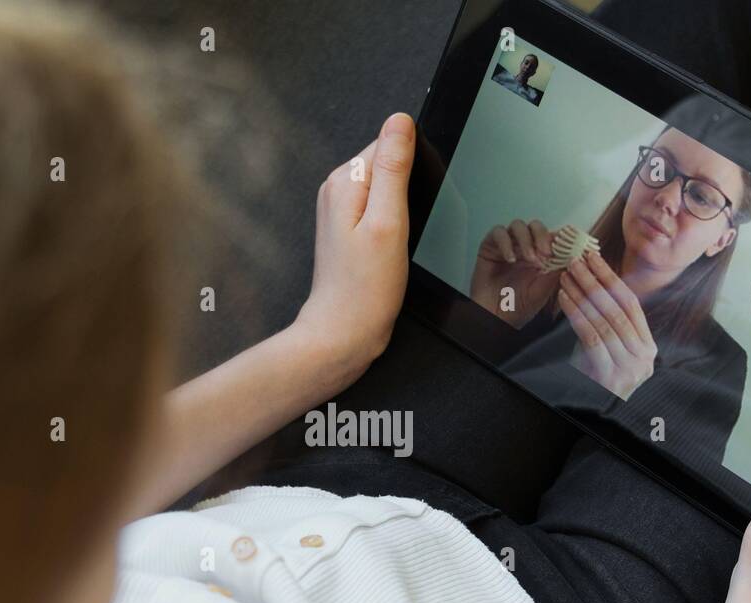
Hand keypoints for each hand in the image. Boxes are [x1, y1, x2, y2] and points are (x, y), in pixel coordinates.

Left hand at [292, 112, 415, 387]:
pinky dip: (394, 226)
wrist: (343, 333)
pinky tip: (392, 249)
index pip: (389, 144)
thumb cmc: (365, 288)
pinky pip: (381, 210)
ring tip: (395, 243)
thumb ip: (394, 168)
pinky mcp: (350, 230)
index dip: (413, 171)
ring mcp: (341, 210)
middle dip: (408, 192)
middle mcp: (337, 190)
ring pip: (387, 190)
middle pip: (388, 165)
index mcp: (344, 181)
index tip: (411, 206)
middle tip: (404, 230)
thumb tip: (400, 121)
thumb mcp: (388, 222)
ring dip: (402, 212)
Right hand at [468, 219, 563, 327]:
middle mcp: (524, 247)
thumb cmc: (518, 307)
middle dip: (542, 237)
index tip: (566, 244)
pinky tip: (510, 258)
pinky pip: (498, 233)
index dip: (559, 236)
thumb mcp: (545, 288)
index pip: (551, 235)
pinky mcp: (490, 246)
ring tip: (529, 258)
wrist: (495, 317)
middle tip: (546, 252)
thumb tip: (573, 253)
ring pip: (518, 226)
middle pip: (536, 226)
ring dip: (526, 240)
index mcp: (540, 255)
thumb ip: (558, 269)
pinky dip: (506, 243)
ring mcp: (507, 246)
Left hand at [559, 251, 655, 400]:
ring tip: (567, 274)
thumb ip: (613, 328)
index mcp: (648, 348)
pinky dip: (576, 314)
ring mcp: (628, 368)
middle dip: (595, 281)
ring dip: (582, 293)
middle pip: (616, 309)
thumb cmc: (602, 383)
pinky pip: (590, 337)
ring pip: (603, 321)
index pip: (631, 304)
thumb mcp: (614, 355)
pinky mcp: (609, 377)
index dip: (612, 278)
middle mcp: (643, 357)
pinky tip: (564, 298)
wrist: (602, 420)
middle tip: (577, 259)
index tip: (595, 258)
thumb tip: (598, 286)